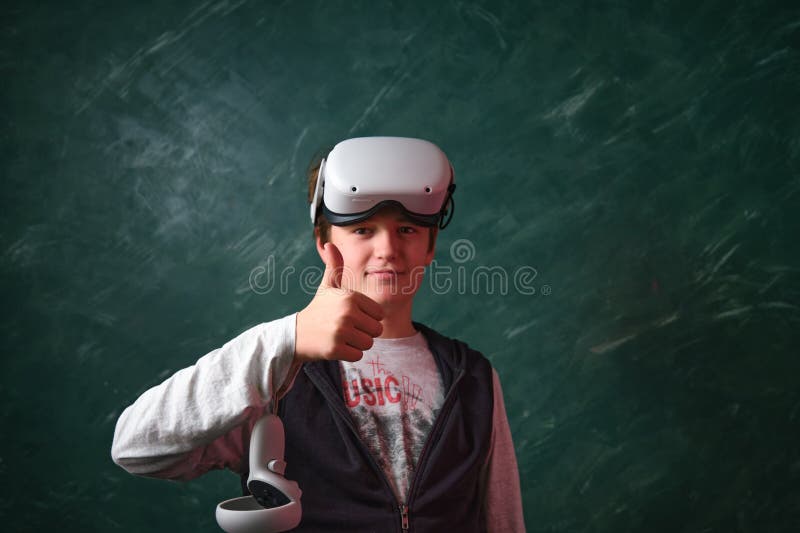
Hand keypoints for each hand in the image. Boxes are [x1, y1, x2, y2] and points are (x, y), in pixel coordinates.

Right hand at [295, 243, 383, 362]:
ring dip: (357, 344)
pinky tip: (336, 346)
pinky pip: (358, 355)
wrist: (295, 334)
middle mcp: (347, 312)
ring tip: (340, 337)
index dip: (367, 317)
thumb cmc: (318, 309)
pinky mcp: (336, 349)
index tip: (350, 316)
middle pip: (376, 330)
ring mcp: (341, 331)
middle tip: (345, 328)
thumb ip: (334, 267)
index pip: (379, 314)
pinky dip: (349, 354)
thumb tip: (329, 244)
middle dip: (364, 332)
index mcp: (350, 297)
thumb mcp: (327, 287)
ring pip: (369, 344)